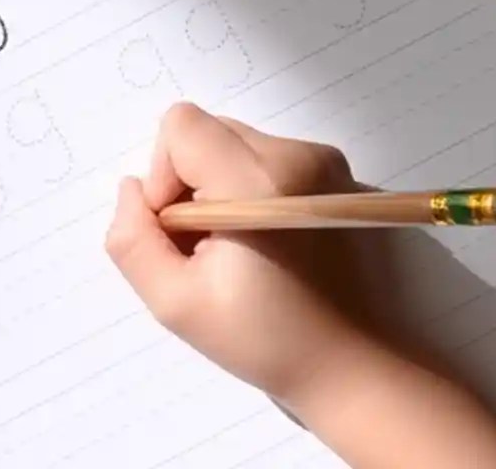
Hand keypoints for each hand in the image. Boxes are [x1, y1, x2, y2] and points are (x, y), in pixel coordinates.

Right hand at [105, 102, 371, 407]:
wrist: (362, 370)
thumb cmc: (268, 341)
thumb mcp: (176, 302)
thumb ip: (133, 239)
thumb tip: (133, 189)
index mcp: (259, 179)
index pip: (181, 125)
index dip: (164, 175)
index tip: (183, 232)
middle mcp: (300, 155)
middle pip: (213, 133)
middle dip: (193, 183)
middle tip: (210, 249)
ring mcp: (332, 165)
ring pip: (244, 149)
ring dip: (227, 191)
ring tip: (246, 254)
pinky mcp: (349, 181)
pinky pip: (281, 166)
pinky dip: (263, 197)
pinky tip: (279, 251)